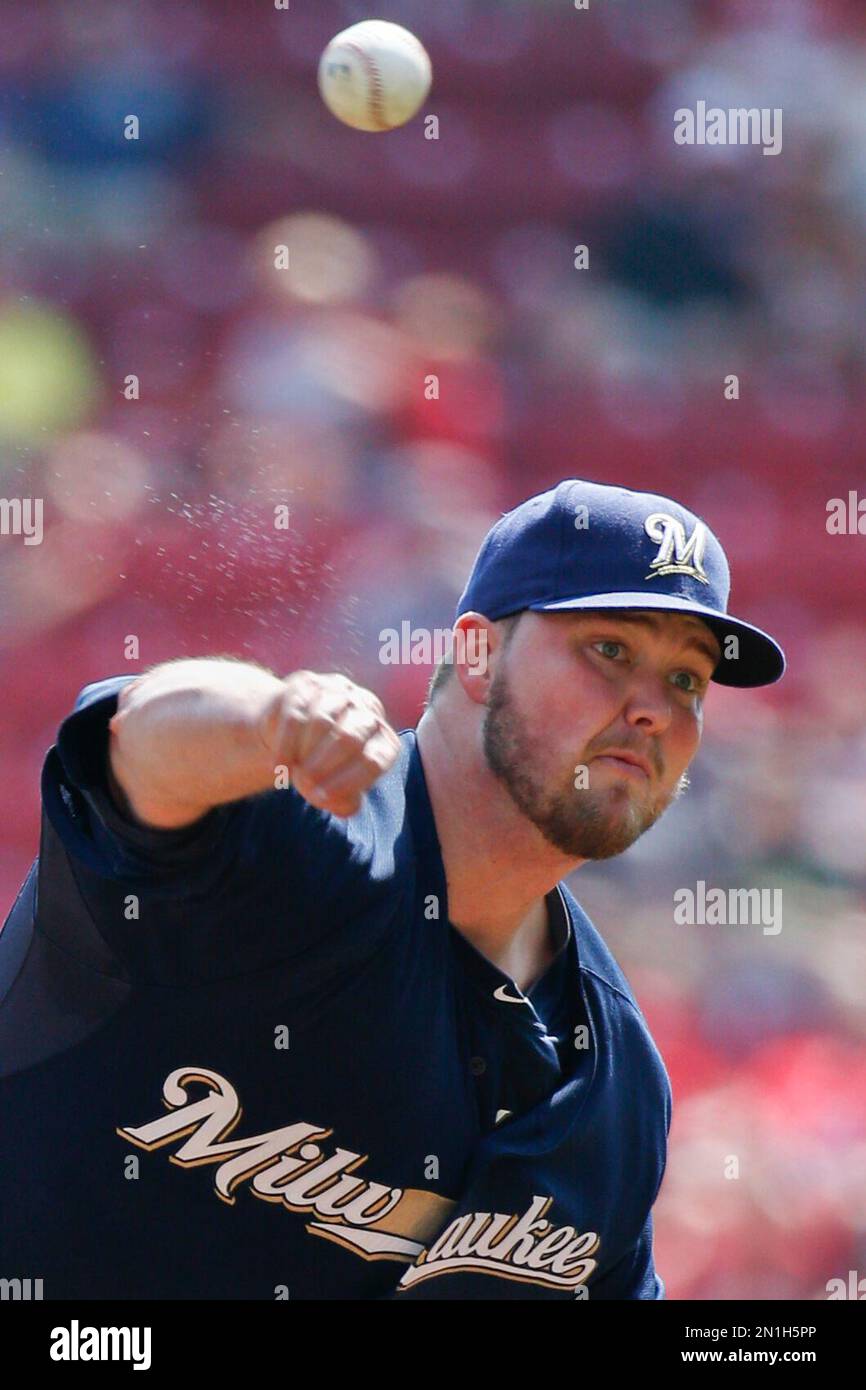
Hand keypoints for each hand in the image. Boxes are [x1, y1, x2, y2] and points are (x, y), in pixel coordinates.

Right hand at [262, 671, 400, 817]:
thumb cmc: (322, 765)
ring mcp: (339, 691)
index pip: (374, 761)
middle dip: (325, 767)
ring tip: (293, 775)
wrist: (291, 731)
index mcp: (382, 737)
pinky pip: (297, 713)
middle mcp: (366, 709)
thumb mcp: (336, 786)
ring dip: (305, 754)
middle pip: (351, 738)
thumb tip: (344, 807)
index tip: (321, 800)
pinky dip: (286, 743)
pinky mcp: (309, 684)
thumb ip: (344, 801)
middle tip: (305, 787)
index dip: (347, 783)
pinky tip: (278, 765)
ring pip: (323, 721)